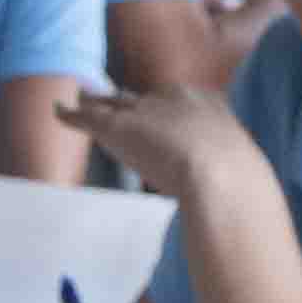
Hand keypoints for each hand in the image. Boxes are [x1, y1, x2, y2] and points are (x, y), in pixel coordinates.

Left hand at [65, 81, 267, 217]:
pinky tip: (57, 111)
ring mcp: (145, 112)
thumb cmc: (240, 185)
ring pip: (113, 103)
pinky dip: (71, 115)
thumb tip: (244, 206)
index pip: (176, 102)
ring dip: (96, 102)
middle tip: (113, 100)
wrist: (224, 178)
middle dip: (126, 102)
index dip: (161, 110)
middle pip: (141, 98)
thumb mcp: (240, 173)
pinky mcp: (119, 127)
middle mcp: (174, 100)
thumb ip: (230, 178)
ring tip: (81, 97)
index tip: (156, 116)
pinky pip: (88, 117)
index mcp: (207, 105)